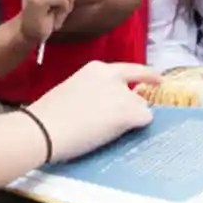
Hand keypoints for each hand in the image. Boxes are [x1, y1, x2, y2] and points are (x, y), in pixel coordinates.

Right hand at [27, 61, 160, 162]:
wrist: (43, 129)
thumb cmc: (48, 116)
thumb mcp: (72, 90)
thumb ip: (93, 91)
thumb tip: (105, 105)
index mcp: (96, 69)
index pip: (129, 69)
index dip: (147, 75)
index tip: (158, 78)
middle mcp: (113, 77)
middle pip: (136, 93)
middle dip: (131, 106)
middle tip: (115, 122)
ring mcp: (122, 94)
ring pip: (141, 107)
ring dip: (130, 118)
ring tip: (104, 130)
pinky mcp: (128, 113)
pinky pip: (145, 119)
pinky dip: (137, 128)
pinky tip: (117, 133)